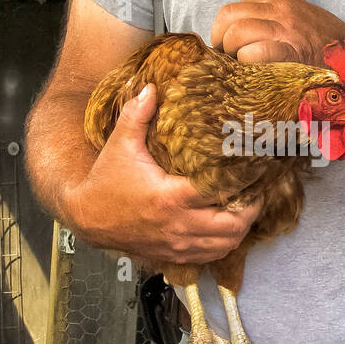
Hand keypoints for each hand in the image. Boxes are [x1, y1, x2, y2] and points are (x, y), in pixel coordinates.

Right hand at [68, 84, 261, 261]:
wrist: (86, 218)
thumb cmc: (106, 180)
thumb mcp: (120, 144)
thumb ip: (137, 115)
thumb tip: (151, 87)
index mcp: (169, 197)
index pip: (219, 191)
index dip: (244, 181)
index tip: (258, 168)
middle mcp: (178, 225)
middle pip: (231, 226)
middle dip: (250, 210)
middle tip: (257, 191)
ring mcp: (177, 244)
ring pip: (225, 245)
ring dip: (240, 229)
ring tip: (246, 208)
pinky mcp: (174, 254)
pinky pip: (211, 256)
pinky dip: (224, 244)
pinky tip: (227, 227)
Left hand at [210, 0, 344, 64]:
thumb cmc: (329, 47)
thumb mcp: (299, 20)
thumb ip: (271, 21)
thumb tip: (238, 37)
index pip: (233, 9)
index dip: (223, 31)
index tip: (227, 49)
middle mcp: (280, 8)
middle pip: (228, 17)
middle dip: (221, 42)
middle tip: (227, 61)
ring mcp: (286, 29)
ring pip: (236, 34)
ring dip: (232, 55)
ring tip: (241, 70)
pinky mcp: (291, 51)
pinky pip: (252, 53)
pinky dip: (246, 65)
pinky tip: (255, 75)